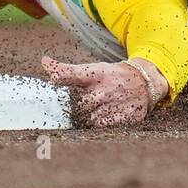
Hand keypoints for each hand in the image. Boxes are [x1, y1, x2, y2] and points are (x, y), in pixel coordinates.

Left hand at [41, 56, 166, 126]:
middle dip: (79, 109)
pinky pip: (105, 126)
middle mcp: (106, 89)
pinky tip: (106, 116)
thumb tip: (44, 61)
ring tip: (97, 111)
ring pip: (91, 119)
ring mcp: (117, 103)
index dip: (63, 75)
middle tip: (85, 105)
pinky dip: (102, 124)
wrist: (143, 81)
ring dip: (90, 118)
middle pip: (80, 106)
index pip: (75, 74)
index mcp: (96, 74)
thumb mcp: (91, 70)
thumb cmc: (110, 76)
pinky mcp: (126, 116)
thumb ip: (66, 70)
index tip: (54, 79)